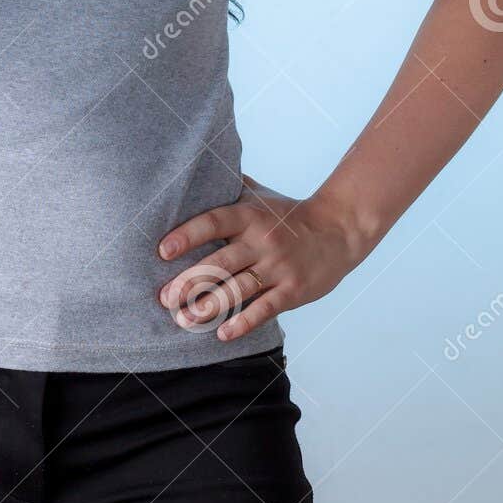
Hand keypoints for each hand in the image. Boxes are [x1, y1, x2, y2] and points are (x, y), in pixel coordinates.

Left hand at [155, 169, 360, 342]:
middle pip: (221, 262)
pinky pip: (265, 309)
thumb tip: (198, 168)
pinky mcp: (293, 290)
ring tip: (185, 320)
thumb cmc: (290, 214)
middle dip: (190, 282)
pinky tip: (223, 334)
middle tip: (165, 298)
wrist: (340, 229)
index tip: (162, 251)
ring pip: (239, 289)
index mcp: (249, 215)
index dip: (187, 235)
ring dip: (209, 307)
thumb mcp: (261, 195)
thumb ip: (231, 187)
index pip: (213, 222)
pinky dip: (244, 322)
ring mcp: (278, 266)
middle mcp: (262, 240)